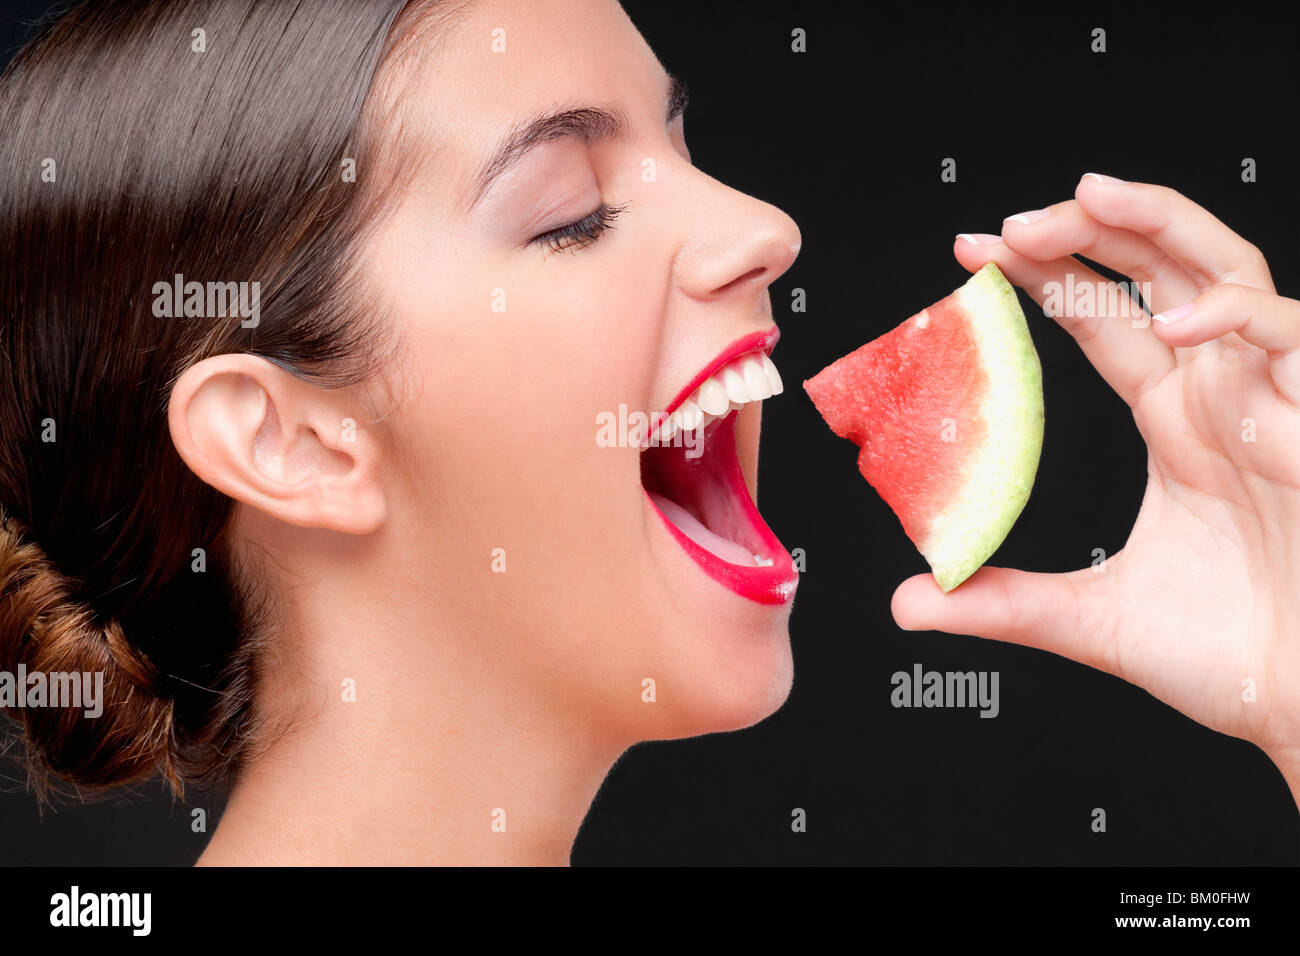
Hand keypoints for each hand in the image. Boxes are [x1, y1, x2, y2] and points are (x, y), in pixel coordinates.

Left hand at [891, 173, 1299, 806]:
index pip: (1106, 316)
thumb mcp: (1092, 622)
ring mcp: (1274, 401)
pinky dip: (1235, 317)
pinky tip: (1174, 320)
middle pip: (1161, 270)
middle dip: (1090, 228)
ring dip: (1158, 226)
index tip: (973, 252)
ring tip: (1085, 201)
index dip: (1046, 275)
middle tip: (1011, 224)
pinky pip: (1289, 339)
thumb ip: (1001, 603)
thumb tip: (909, 601)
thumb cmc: (1230, 657)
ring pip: (1228, 271)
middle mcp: (1223, 396)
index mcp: (1176, 423)